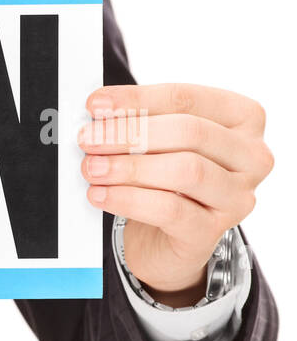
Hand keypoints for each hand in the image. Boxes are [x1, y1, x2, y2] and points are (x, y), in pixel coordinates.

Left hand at [79, 83, 271, 306]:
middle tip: (88, 140)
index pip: (187, 99)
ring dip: (129, 167)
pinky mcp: (212, 231)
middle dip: (131, 134)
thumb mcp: (157, 144)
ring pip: (185, 171)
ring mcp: (237, 196)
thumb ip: (139, 122)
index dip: (137, 100)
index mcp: (243, 119)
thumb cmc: (165, 181)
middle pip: (190, 132)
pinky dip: (128, 199)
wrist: (165, 240)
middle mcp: (251, 156)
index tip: (95, 105)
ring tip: (92, 168)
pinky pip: (169, 210)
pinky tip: (100, 195)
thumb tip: (100, 109)